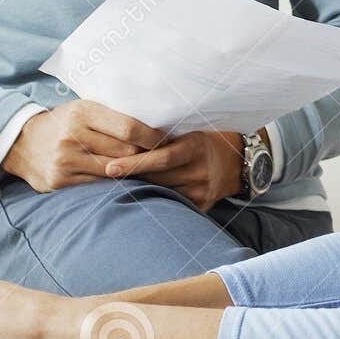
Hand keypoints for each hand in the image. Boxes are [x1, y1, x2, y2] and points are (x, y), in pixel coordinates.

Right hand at [2, 99, 166, 192]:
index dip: (151, 136)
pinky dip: (112, 180)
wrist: (21, 142)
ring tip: (144, 166)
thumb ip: (113, 115)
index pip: (129, 128)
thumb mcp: (85, 108)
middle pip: (124, 152)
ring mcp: (65, 161)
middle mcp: (73, 137)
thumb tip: (155, 122)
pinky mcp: (60, 181)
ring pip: (114, 171)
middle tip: (160, 154)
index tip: (165, 139)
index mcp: (83, 113)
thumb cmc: (64, 122)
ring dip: (131, 170)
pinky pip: (98, 184)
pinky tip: (121, 176)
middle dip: (145, 154)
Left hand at [105, 130, 244, 210]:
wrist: (237, 162)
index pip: (162, 157)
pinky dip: (155, 200)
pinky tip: (140, 199)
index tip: (109, 167)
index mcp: (195, 146)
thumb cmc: (203, 142)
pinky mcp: (202, 206)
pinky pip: (172, 205)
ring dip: (139, 190)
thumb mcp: (189, 132)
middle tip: (102, 178)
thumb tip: (124, 136)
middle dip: (130, 178)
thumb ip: (163, 137)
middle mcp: (199, 170)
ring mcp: (201, 191)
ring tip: (116, 187)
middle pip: (157, 178)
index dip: (135, 163)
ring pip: (161, 192)